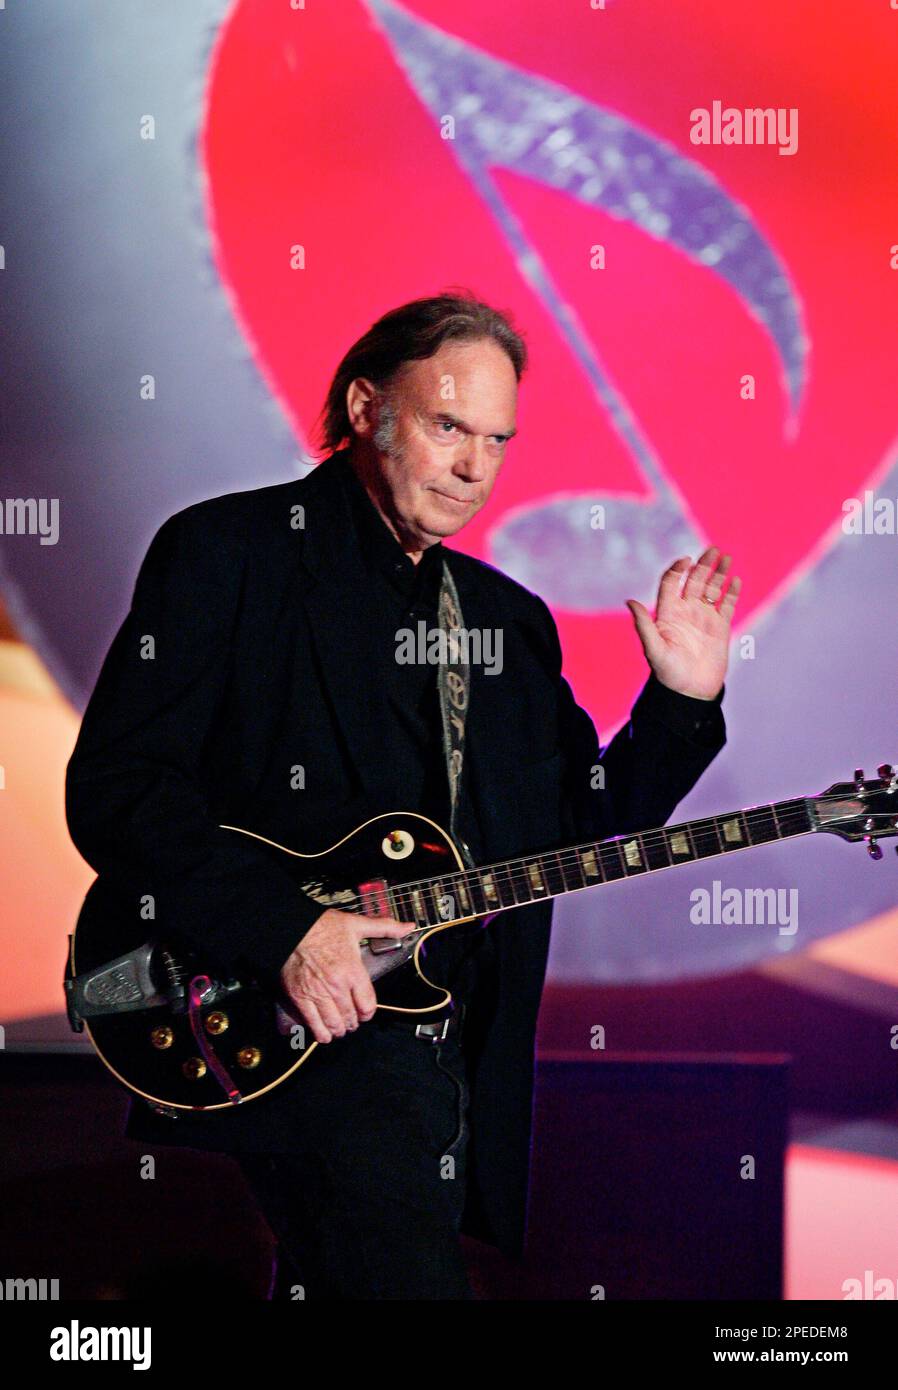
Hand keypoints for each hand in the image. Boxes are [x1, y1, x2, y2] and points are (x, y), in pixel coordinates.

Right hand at [279, 908, 414, 1043]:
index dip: (368, 1013)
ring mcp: (317, 994)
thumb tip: (407, 928)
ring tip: (339, 1026)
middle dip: (354, 1022)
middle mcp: (336, 986)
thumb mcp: (356, 924)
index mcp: (352, 971)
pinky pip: (314, 1025)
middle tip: (352, 1020)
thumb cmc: (322, 926)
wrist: (291, 929)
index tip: (365, 1012)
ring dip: (339, 1029)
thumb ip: (384, 928)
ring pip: (334, 1025)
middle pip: (352, 1018)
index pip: (368, 1005)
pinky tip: (324, 1032)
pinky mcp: (301, 998)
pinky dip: (321, 1033)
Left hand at [626, 547, 740, 699]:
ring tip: (726, 557)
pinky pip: (727, 605)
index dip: (678, 570)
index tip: (686, 560)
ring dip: (719, 573)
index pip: (671, 583)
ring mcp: (704, 618)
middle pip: (694, 581)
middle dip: (703, 564)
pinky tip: (736, 581)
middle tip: (713, 549)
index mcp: (668, 613)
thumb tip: (630, 601)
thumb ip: (644, 625)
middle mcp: (686, 611)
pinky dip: (732, 592)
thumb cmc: (668, 673)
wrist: (690, 692)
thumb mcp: (653, 649)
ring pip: (712, 589)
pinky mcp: (720, 627)